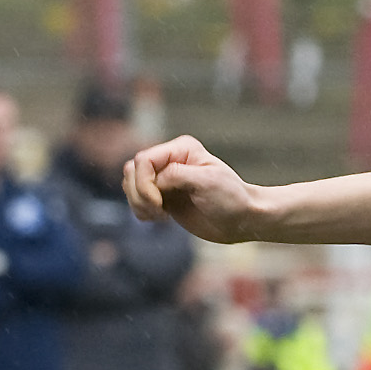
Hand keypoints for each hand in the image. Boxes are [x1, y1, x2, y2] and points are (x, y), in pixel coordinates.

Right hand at [123, 137, 265, 240]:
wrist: (241, 220)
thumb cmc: (231, 199)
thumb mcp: (207, 182)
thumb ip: (177, 174)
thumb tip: (154, 180)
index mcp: (181, 149)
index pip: (144, 160)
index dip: (144, 183)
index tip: (160, 204)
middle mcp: (170, 160)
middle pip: (132, 170)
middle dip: (139, 194)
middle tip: (159, 210)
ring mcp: (164, 179)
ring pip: (130, 184)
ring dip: (138, 203)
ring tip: (160, 215)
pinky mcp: (162, 196)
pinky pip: (136, 199)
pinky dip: (141, 211)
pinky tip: (160, 218)